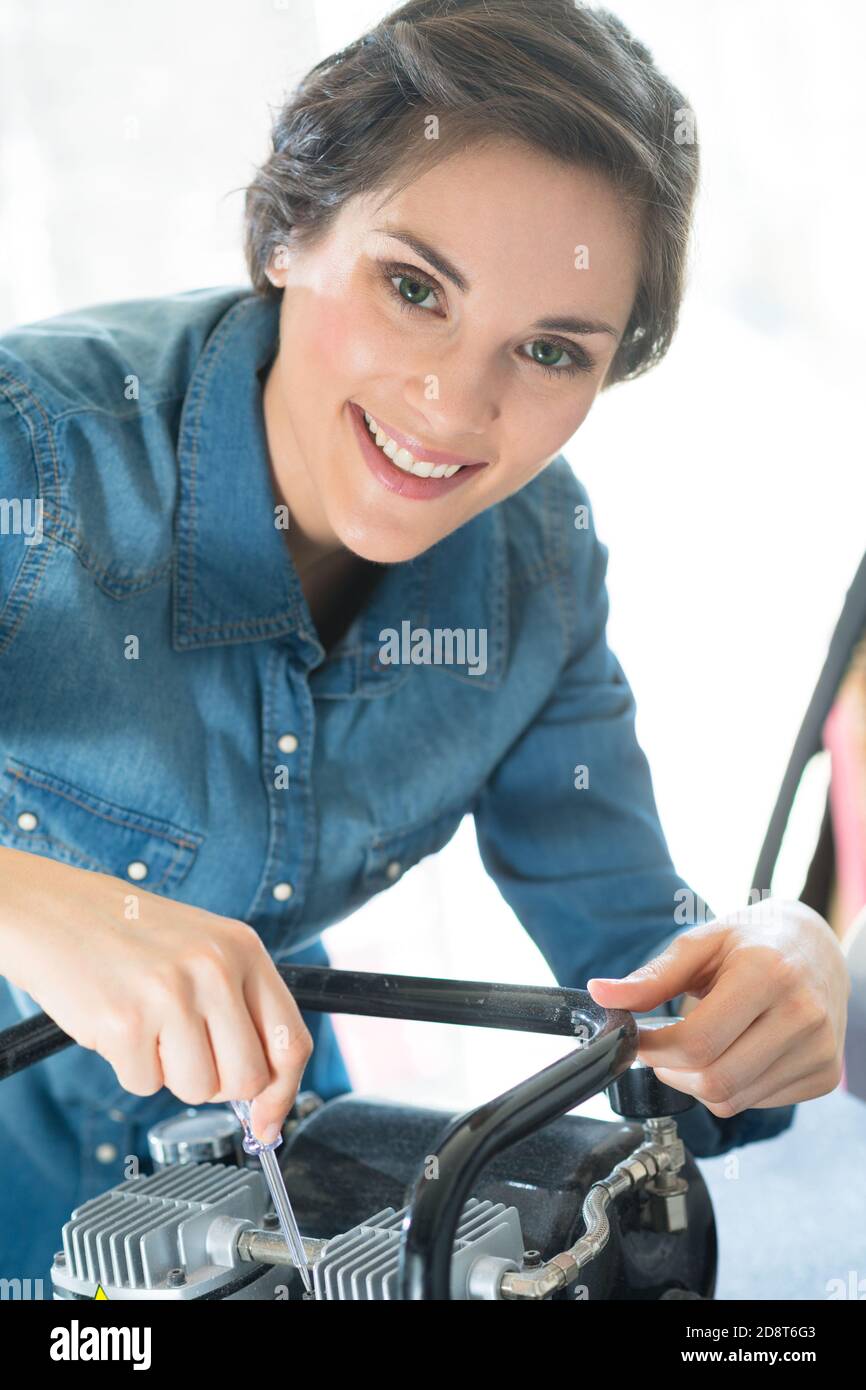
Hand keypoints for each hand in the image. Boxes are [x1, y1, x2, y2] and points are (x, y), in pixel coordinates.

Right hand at [1, 847, 311, 1143]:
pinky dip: (130, 1068)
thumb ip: (242, 1007)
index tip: (266, 1121)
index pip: (290, 1040)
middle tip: (185, 1052)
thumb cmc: (131, 936)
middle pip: (247, 1078)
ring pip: (197, 1089)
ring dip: (169, 1074)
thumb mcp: (205, 949)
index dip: (282, 1093)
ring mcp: (172, 995)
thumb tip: (265, 1092)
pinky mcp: (126, 1023)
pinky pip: (144, 1084)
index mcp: (244, 948)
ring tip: (149, 1028)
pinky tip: (120, 1025)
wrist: (57, 912)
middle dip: (217, 1084)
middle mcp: (216, 968)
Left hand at [587, 898, 849, 1116]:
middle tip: (661, 1051)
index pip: (698, 1043)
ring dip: (699, 1083)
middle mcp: (802, 1014)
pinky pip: (758, 1102)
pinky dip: (734, 1087)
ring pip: (734, 1100)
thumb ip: (652, 977)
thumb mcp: (701, 944)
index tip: (638, 1040)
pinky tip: (736, 1051)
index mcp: (768, 974)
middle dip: (673, 1073)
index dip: (655, 1051)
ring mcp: (819, 1049)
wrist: (817, 946)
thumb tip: (600, 994)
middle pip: (716, 1081)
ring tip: (699, 1045)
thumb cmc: (753, 941)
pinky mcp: (825, 1075)